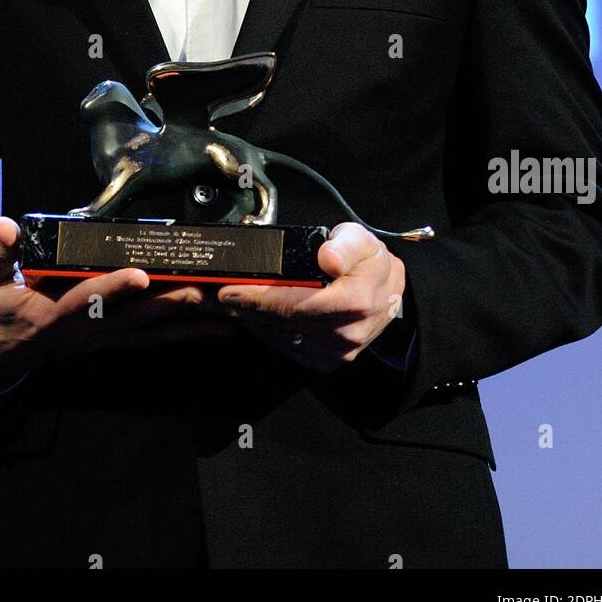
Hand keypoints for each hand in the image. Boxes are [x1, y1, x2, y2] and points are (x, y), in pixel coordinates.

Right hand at [0, 216, 237, 382]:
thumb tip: (4, 225)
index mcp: (54, 314)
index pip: (86, 300)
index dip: (113, 289)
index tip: (139, 274)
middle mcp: (85, 330)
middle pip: (132, 317)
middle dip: (168, 303)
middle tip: (202, 290)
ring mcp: (102, 338)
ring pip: (150, 330)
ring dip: (188, 322)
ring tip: (224, 311)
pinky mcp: (112, 340)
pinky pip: (153, 339)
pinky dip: (185, 333)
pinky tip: (216, 327)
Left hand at [212, 222, 405, 373]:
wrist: (389, 293)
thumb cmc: (369, 263)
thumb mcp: (360, 240)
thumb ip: (344, 246)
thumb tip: (327, 259)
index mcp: (353, 302)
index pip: (294, 304)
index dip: (257, 299)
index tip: (228, 291)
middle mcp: (345, 333)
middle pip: (281, 324)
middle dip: (244, 309)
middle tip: (213, 296)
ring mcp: (336, 352)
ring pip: (280, 339)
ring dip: (250, 322)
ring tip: (225, 304)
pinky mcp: (327, 361)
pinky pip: (287, 349)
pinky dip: (265, 334)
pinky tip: (250, 318)